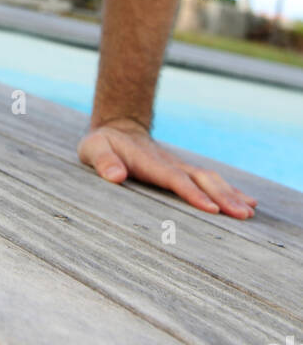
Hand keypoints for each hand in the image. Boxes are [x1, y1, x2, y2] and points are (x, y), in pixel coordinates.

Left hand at [77, 116, 257, 216]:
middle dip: (223, 196)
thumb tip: (115, 176)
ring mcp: (179, 166)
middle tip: (243, 215)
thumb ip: (104, 162)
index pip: (174, 179)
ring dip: (230, 194)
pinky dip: (229, 190)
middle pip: (201, 179)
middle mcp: (170, 163)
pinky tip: (248, 201)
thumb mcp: (93, 150)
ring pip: (210, 179)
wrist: (116, 129)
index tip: (212, 209)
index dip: (193, 193)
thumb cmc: (102, 145)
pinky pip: (209, 180)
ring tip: (250, 212)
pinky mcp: (183, 171)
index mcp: (150, 162)